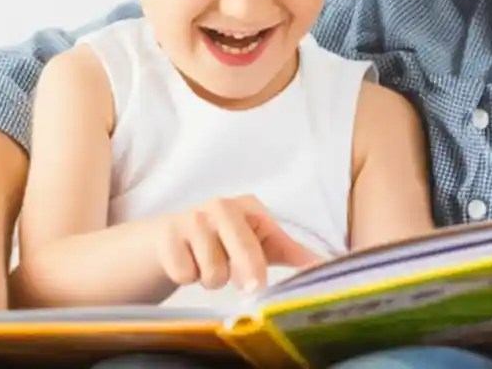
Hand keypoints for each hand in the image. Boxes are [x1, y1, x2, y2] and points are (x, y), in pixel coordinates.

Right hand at [154, 195, 320, 292]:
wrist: (165, 240)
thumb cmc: (220, 243)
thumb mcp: (257, 245)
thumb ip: (291, 254)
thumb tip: (326, 266)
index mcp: (249, 207)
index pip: (271, 238)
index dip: (265, 266)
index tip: (261, 285)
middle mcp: (221, 206)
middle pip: (244, 252)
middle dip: (246, 275)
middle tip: (245, 286)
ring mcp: (192, 218)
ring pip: (213, 272)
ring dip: (210, 279)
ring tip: (205, 265)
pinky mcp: (166, 234)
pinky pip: (185, 274)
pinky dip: (185, 277)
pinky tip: (185, 263)